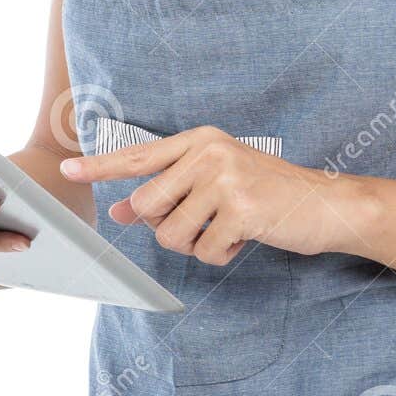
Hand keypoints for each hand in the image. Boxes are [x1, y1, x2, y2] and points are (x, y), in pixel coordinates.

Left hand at [59, 125, 359, 265]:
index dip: (100, 166)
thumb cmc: (269, 193)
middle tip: (201, 223)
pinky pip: (204, 251)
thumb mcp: (217, 182)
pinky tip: (244, 238)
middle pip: (146, 204)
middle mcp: (209, 152)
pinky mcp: (241, 209)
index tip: (68, 170)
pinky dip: (221, 256)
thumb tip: (118, 210)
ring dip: (194, 245)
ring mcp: (225, 178)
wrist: (328, 204)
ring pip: (170, 233)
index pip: (139, 155)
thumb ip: (170, 191)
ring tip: (225, 229)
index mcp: (201, 140)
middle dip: (165, 226)